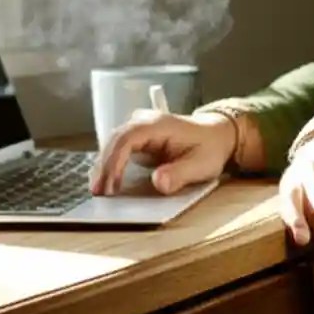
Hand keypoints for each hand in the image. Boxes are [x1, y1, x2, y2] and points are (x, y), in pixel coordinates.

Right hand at [89, 111, 235, 195]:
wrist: (216, 135)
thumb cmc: (209, 148)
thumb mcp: (202, 165)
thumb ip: (180, 174)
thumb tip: (157, 183)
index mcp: (159, 125)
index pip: (128, 139)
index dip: (116, 162)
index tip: (113, 184)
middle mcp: (144, 122)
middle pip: (115, 141)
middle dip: (104, 166)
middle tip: (98, 192)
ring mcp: (139, 128)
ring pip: (113, 144)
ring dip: (103, 166)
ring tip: (97, 190)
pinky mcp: (138, 139)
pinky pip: (118, 149)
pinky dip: (110, 165)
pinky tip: (105, 181)